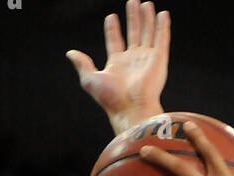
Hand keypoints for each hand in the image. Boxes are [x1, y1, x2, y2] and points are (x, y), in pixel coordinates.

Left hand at [67, 1, 169, 135]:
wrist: (131, 108)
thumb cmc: (111, 98)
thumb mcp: (90, 79)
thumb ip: (82, 64)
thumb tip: (70, 53)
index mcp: (118, 65)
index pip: (115, 42)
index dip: (112, 29)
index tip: (111, 17)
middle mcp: (133, 61)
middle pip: (133, 34)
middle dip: (133, 18)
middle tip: (132, 2)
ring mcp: (147, 59)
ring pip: (148, 33)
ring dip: (147, 18)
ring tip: (145, 3)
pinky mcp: (159, 60)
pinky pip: (162, 39)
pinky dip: (163, 27)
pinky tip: (162, 14)